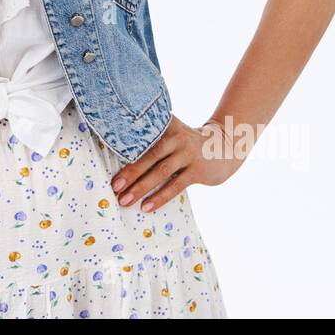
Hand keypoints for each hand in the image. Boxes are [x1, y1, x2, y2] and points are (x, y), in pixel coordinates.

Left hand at [109, 115, 243, 212]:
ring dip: (141, 188)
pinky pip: (175, 185)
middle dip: (130, 173)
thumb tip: (121, 152)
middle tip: (114, 186)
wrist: (226, 145)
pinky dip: (160, 197)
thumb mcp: (174, 133)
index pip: (143, 138)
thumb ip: (154, 137)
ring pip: (160, 172)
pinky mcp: (198, 170)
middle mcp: (176, 137)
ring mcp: (188, 154)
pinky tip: (146, 207)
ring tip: (125, 200)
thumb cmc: (189, 143)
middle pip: (149, 156)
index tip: (108, 159)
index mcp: (166, 127)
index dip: (125, 149)